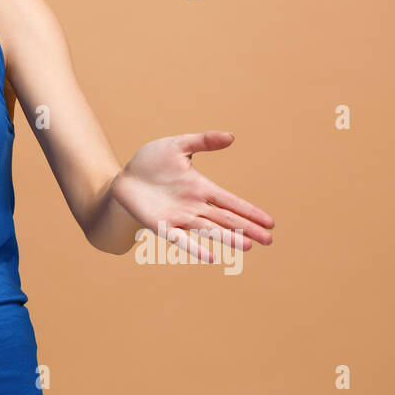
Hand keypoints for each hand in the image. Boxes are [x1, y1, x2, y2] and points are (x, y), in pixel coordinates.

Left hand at [110, 131, 272, 261]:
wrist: (124, 179)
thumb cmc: (151, 162)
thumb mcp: (178, 145)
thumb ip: (203, 142)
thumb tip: (232, 137)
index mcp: (201, 188)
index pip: (231, 201)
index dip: (250, 211)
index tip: (270, 222)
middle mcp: (195, 206)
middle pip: (226, 219)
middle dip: (248, 228)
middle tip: (269, 240)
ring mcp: (179, 217)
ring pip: (209, 229)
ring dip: (228, 238)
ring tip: (248, 246)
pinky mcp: (161, 225)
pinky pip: (181, 239)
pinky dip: (195, 248)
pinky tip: (211, 257)